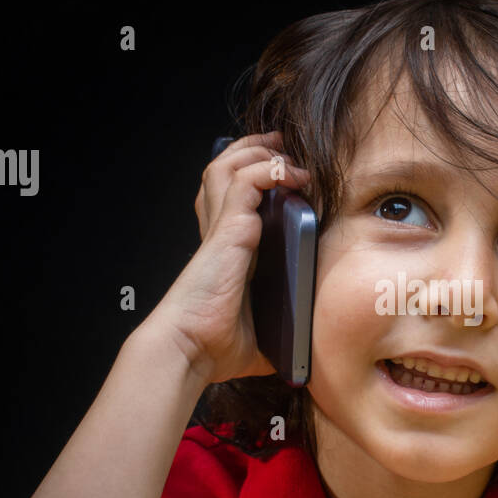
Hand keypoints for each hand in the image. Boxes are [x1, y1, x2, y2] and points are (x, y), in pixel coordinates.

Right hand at [146, 131, 310, 385]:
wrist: (191, 349)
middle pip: (224, 168)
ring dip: (261, 154)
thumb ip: (280, 331)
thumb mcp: (260, 335)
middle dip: (254, 150)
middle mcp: (219, 232)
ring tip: (287, 155)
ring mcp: (221, 228)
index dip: (251, 176)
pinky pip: (245, 181)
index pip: (229, 197)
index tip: (283, 173)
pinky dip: (270, 170)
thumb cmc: (215, 347)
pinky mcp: (228, 230)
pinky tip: (293, 177)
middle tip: (281, 146)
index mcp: (224, 250)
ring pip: (230, 165)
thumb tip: (306, 351)